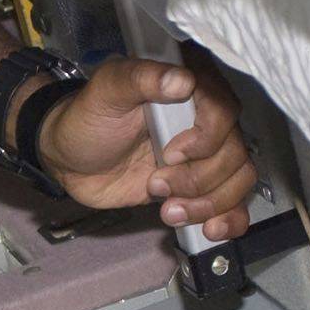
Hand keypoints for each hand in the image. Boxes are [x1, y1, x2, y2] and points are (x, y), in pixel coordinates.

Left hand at [36, 57, 259, 241]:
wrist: (70, 159)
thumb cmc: (88, 118)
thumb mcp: (106, 91)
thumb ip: (141, 78)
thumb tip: (183, 81)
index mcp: (192, 88)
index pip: (225, 112)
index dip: (204, 140)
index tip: (168, 154)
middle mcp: (206, 121)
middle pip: (234, 154)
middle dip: (197, 180)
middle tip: (156, 184)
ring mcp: (206, 156)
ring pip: (239, 181)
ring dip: (207, 204)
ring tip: (168, 211)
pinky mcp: (200, 186)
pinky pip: (234, 203)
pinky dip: (230, 219)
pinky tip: (210, 230)